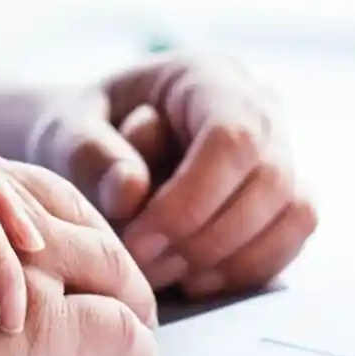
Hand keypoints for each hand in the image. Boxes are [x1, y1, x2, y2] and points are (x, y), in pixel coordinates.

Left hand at [28, 54, 317, 297]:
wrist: (91, 150)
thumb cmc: (77, 134)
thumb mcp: (61, 133)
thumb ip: (88, 156)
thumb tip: (131, 193)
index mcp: (206, 76)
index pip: (231, 138)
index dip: (191, 201)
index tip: (137, 243)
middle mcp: (258, 106)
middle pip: (269, 180)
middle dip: (207, 238)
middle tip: (146, 267)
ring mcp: (280, 150)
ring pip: (292, 212)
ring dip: (230, 259)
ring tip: (165, 273)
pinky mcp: (284, 195)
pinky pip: (293, 236)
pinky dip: (248, 268)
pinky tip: (194, 280)